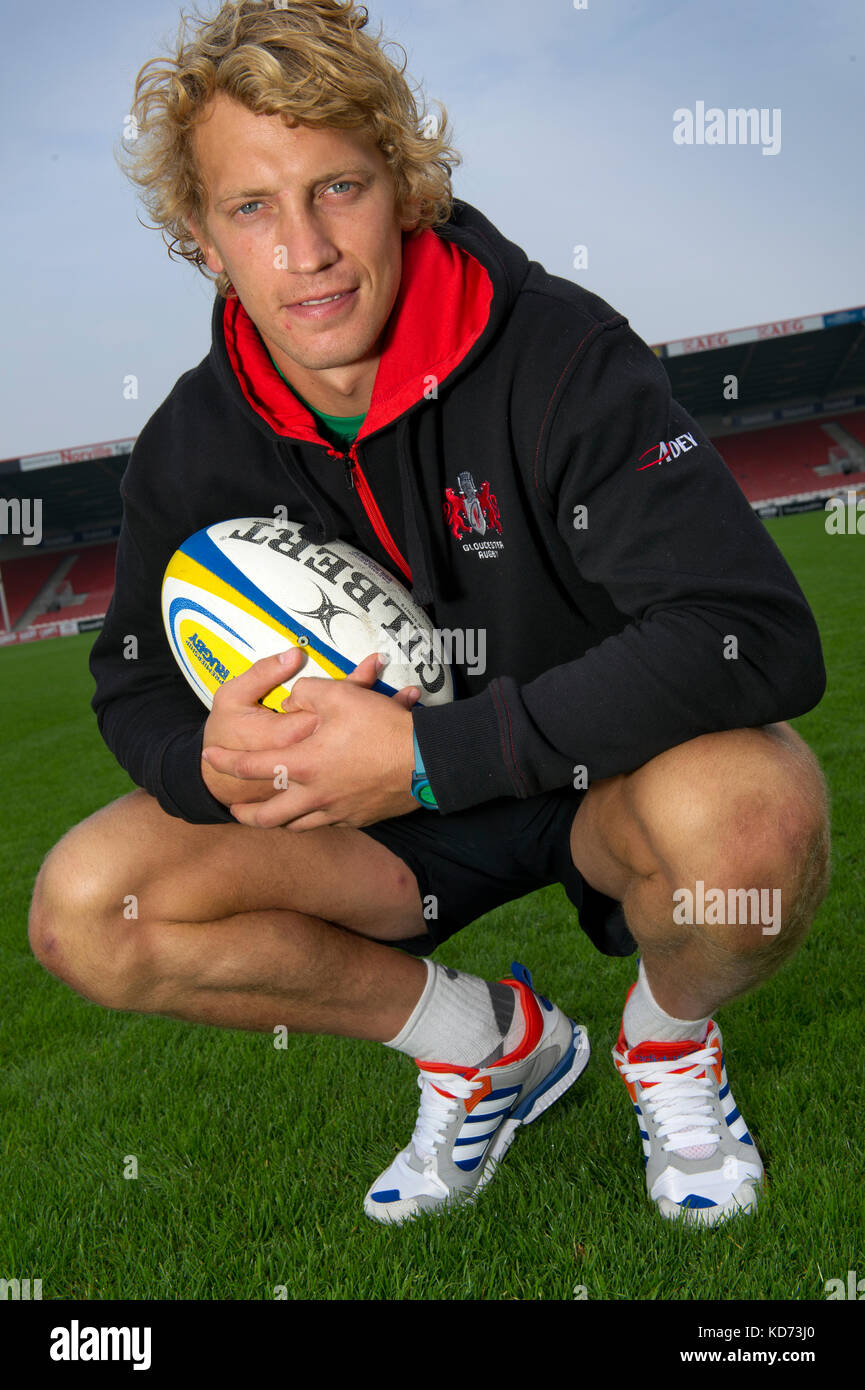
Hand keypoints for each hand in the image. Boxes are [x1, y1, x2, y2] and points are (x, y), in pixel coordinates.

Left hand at [202, 648, 422, 829]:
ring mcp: (337, 812)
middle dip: (246, 815)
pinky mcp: (358, 819)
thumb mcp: (340, 695)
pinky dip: (313, 820)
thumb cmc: (382, 727)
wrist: (426, 762)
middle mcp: (315, 795)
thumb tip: (292, 701)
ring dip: (277, 823)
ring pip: (297, 827)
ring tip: (269, 817)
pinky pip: (327, 825)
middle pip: (268, 816)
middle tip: (233, 810)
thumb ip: (306, 693)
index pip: (252, 766)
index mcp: (303, 764)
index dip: (225, 762)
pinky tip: (314, 813)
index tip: (208, 758)